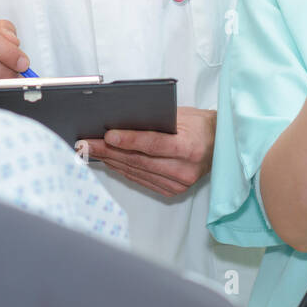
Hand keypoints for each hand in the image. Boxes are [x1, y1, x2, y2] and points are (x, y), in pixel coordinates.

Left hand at [85, 107, 214, 196]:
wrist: (221, 146)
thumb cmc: (199, 126)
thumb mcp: (181, 115)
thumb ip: (155, 120)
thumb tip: (119, 121)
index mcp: (190, 147)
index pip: (154, 144)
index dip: (129, 140)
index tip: (107, 135)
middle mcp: (185, 170)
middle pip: (139, 160)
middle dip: (108, 151)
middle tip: (85, 143)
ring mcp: (179, 184)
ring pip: (136, 171)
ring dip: (110, 161)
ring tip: (90, 150)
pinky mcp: (173, 191)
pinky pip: (141, 179)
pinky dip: (122, 169)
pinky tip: (108, 160)